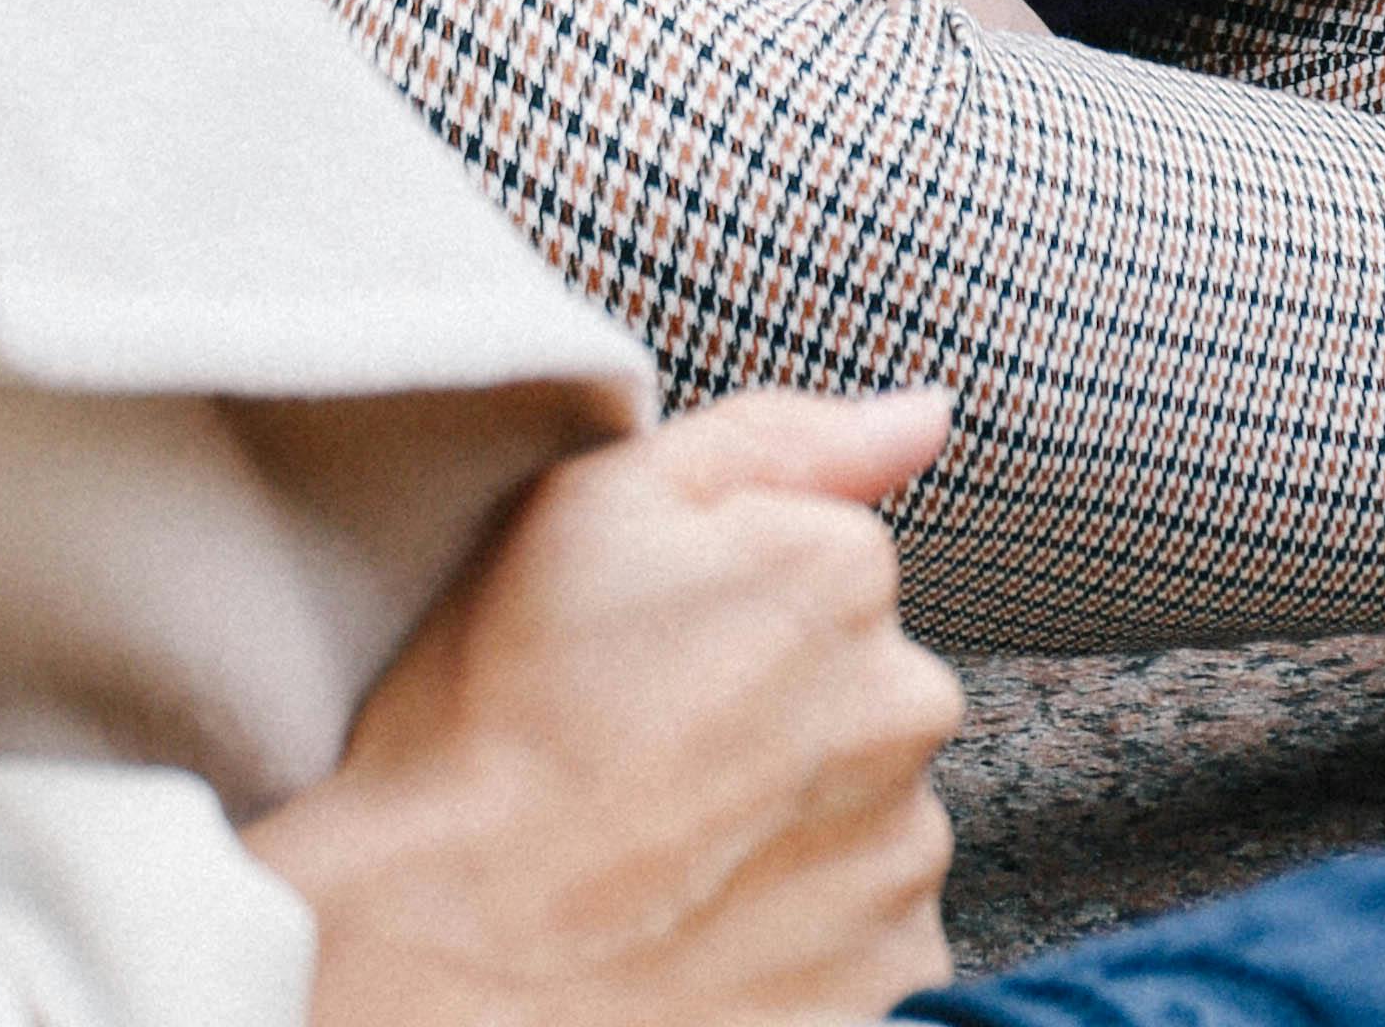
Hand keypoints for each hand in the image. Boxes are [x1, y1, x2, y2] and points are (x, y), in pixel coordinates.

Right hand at [250, 387, 962, 1026]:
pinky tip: (710, 920)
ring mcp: (907, 855)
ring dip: (801, 818)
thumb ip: (779, 440)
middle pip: (867, 681)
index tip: (647, 645)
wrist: (455, 943)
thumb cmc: (503, 706)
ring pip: (874, 805)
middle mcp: (906, 707)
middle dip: (785, 706)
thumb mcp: (596, 504)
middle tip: (651, 745)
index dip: (730, 598)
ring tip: (668, 842)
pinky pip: (875, 924)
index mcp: (841, 570)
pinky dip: (809, 923)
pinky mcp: (895, 976)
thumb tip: (929, 414)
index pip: (834, 555)